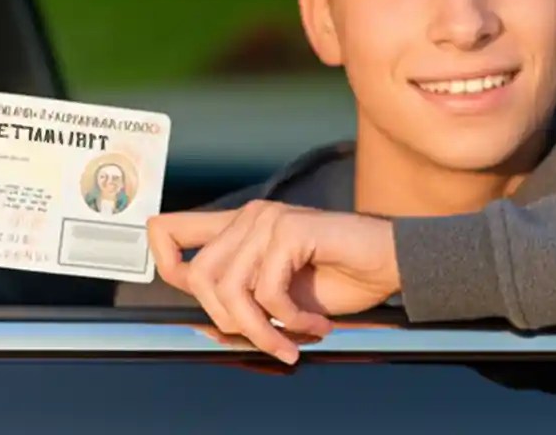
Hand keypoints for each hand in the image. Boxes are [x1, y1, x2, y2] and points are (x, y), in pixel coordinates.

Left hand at [148, 201, 400, 364]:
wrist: (390, 262)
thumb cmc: (342, 275)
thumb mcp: (279, 292)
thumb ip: (242, 294)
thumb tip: (208, 321)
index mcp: (239, 227)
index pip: (170, 230)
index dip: (165, 265)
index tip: (189, 296)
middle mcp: (248, 216)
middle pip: (198, 277)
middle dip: (230, 322)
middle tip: (267, 339)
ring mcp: (267, 219)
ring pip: (230, 289)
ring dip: (262, 329)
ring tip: (291, 339)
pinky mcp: (289, 230)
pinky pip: (267, 291)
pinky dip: (289, 319)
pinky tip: (313, 321)